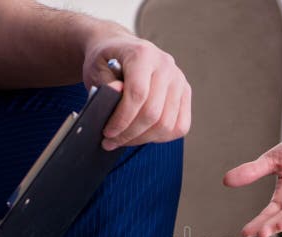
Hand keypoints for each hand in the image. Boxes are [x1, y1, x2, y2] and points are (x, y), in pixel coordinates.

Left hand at [83, 33, 190, 150]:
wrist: (121, 50)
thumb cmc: (106, 61)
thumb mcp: (96, 69)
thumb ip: (105, 85)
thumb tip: (118, 97)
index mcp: (143, 54)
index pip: (138, 94)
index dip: (123, 119)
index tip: (108, 132)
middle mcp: (166, 66)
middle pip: (154, 113)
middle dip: (130, 133)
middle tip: (111, 142)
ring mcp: (179, 81)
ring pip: (167, 124)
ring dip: (144, 138)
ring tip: (125, 140)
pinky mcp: (185, 94)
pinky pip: (180, 126)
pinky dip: (161, 137)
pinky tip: (143, 135)